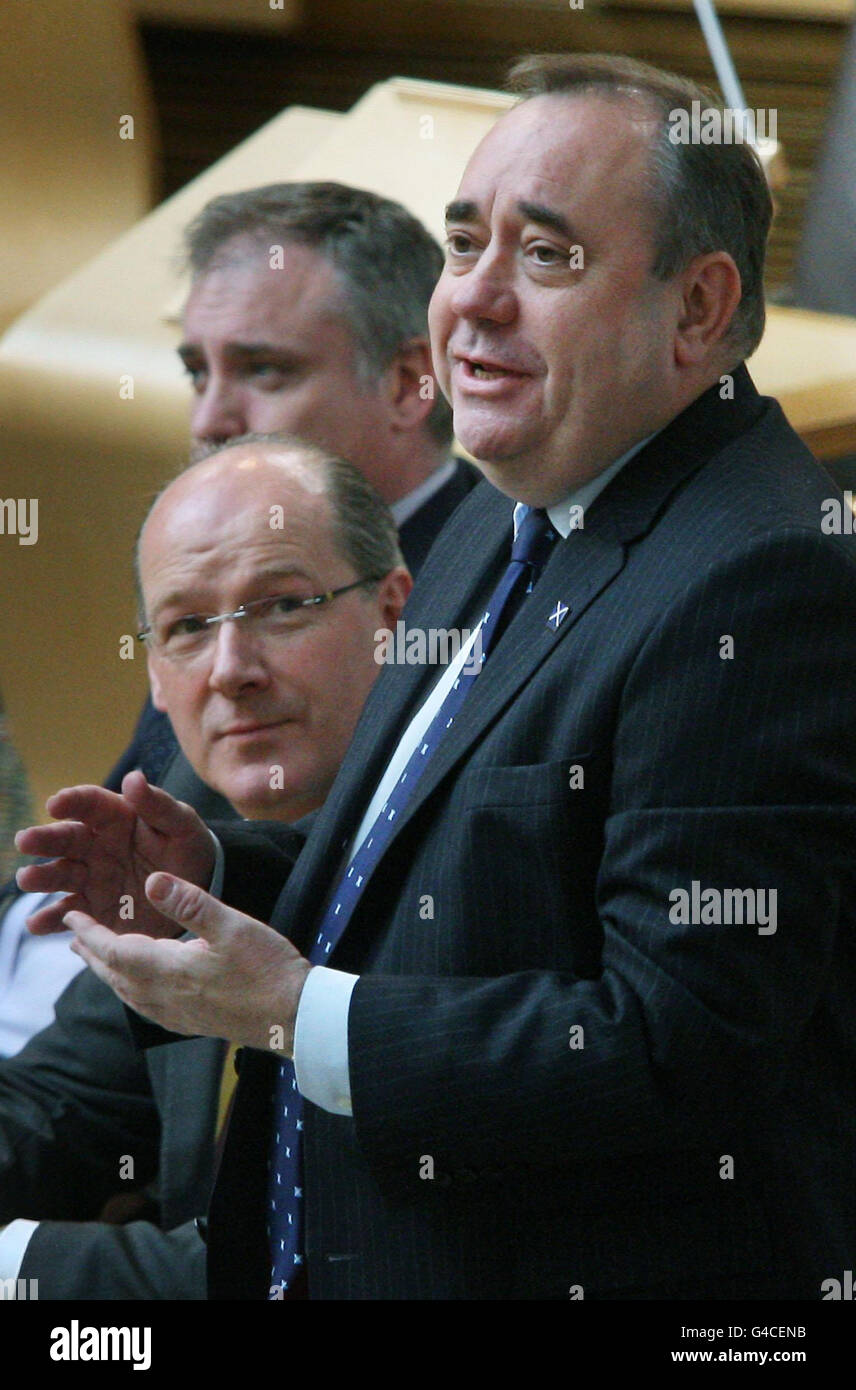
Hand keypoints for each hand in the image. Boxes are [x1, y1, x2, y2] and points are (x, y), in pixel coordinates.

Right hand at [15, 770, 215, 936]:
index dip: (72, 801)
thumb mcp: (182, 826)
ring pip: (61, 874)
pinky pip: (68, 913)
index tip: (56, 804)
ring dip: (41, 876)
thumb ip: (159, 805)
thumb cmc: (188, 849)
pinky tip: (37, 924)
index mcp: (117, 818)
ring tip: (27, 878)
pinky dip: (51, 919)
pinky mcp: (93, 910)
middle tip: (25, 840)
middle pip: (66, 839)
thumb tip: (133, 778)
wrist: (198, 891)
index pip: (90, 804)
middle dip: (44, 839)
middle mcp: (97, 846)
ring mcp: (91, 878)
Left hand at [66, 872, 311, 1051]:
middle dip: (90, 953)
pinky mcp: (190, 1023)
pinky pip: (144, 1006)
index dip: (88, 932)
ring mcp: (175, 1014)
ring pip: (126, 992)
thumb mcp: (231, 925)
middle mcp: (162, 996)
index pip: (112, 950)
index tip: (69, 916)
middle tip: (73, 936)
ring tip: (97, 960)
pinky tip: (139, 988)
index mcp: (165, 970)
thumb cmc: (266, 969)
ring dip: (107, 972)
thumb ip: (189, 903)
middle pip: (112, 974)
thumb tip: (151, 880)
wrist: (293, 1018)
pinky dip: (129, 990)